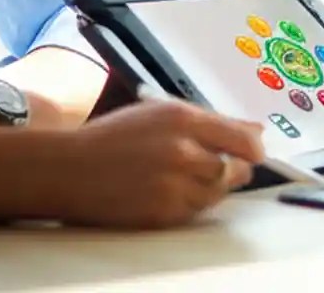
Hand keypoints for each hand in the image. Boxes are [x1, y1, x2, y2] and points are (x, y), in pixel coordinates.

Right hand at [51, 99, 265, 228]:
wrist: (67, 169)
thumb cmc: (113, 137)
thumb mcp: (161, 112)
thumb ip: (212, 122)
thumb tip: (257, 130)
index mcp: (183, 119)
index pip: (243, 139)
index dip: (253, 149)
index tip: (254, 152)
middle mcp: (182, 151)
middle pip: (235, 169)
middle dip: (234, 169)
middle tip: (221, 166)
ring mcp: (172, 184)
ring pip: (217, 193)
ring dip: (213, 187)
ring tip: (186, 176)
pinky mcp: (162, 212)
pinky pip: (196, 211)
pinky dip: (192, 203)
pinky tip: (171, 190)